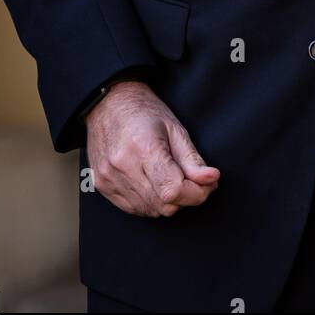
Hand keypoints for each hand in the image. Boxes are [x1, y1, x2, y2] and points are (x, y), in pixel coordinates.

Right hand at [85, 79, 220, 216]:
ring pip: (151, 211)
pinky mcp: (102, 186)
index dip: (196, 193)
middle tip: (194, 179)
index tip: (208, 183)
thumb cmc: (145, 112)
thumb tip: (212, 179)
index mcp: (144, 148)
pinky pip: (135, 209)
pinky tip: (153, 182)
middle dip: (186, 197)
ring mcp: (109, 178)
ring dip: (168, 201)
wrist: (109, 104)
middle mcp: (123, 167)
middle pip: (164, 205)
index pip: (173, 190)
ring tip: (171, 176)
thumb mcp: (175, 128)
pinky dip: (150, 202)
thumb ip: (193, 159)